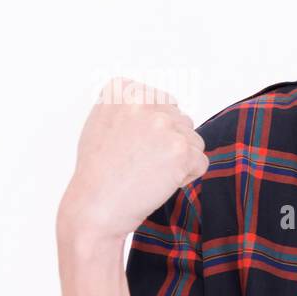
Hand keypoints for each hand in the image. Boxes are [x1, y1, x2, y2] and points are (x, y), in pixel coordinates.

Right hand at [57, 78, 207, 241]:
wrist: (95, 206)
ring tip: (148, 172)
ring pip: (193, 140)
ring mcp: (164, 125)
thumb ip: (131, 106)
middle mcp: (144, 101)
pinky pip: (200, 162)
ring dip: (179, 159)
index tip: (133, 144)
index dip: (154, 129)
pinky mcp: (181, 150)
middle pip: (181, 120)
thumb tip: (165, 102)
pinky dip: (186, 176)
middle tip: (141, 162)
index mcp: (123, 89)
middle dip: (168, 143)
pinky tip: (159, 183)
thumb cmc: (98, 171)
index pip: (164, 102)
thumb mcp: (103, 122)